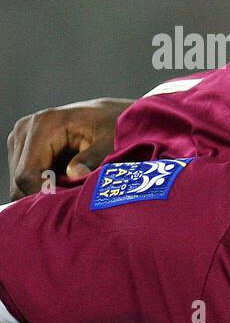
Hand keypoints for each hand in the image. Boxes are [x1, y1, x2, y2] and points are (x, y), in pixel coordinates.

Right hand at [7, 97, 131, 197]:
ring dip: (45, 191)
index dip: (42, 196)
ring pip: (21, 181)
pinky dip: (46, 185)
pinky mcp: (25, 147)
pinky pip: (27, 177)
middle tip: (72, 202)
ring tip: (72, 191)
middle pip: (19, 180)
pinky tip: (67, 185)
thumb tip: (75, 174)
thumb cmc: (115, 126)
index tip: (64, 207)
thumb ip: (93, 158)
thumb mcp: (111, 141)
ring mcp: (22, 139)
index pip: (26, 174)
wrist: (113, 114)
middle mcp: (25, 130)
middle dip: (44, 195)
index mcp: (43, 125)